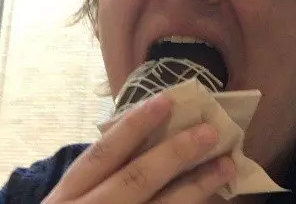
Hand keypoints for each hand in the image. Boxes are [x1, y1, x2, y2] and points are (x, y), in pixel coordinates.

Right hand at [43, 93, 235, 203]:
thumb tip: (146, 136)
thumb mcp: (71, 201)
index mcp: (68, 195)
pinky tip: (212, 199)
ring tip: (226, 165)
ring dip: (197, 186)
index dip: (134, 125)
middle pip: (136, 179)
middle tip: (209, 131)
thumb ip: (99, 176)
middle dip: (176, 153)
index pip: (103, 153)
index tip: (166, 101)